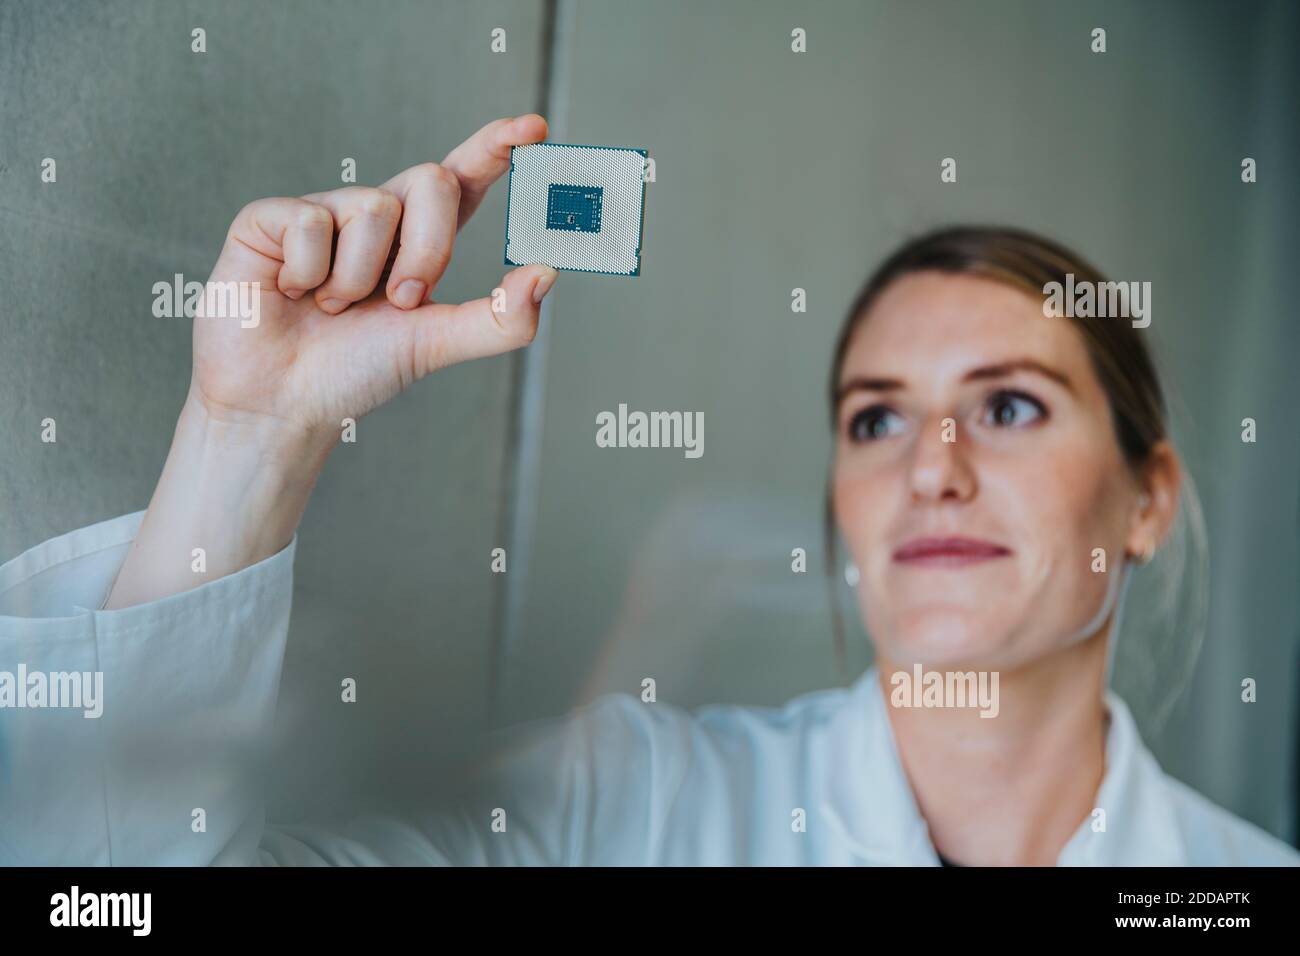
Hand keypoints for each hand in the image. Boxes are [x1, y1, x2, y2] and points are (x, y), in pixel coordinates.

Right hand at [190, 113, 555, 449]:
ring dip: (357, 277)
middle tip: (398, 301)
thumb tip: (547, 273)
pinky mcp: (270, 218)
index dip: (496, 148)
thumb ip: (498, 317)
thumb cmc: (356, 372)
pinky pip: (310, 222)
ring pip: (371, 208)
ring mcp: (322, 212)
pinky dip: (308, 273)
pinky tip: (288, 292)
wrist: (283, 403)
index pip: (463, 180)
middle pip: (431, 180)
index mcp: (418, 240)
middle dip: (427, 249)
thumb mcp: (436, 344)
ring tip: (330, 306)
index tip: (534, 128)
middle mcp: (375, 216)